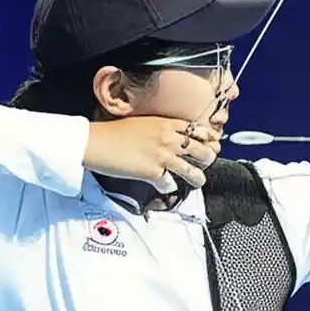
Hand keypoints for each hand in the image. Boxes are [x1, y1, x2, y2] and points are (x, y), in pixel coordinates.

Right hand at [83, 117, 221, 188]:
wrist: (95, 142)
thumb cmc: (113, 132)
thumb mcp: (142, 123)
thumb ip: (160, 129)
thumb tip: (171, 138)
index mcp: (166, 123)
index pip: (198, 129)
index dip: (209, 138)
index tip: (214, 143)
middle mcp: (168, 138)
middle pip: (202, 150)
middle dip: (208, 158)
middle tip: (207, 162)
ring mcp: (162, 156)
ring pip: (192, 170)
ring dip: (197, 178)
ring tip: (198, 181)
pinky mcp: (153, 172)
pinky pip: (169, 184)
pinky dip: (167, 187)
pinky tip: (164, 186)